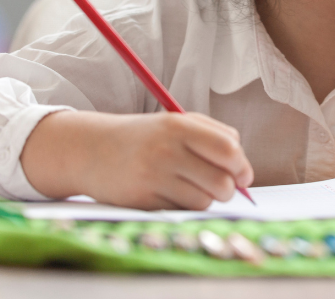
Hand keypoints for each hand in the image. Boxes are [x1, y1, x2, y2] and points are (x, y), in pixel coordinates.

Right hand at [20, 110, 253, 209]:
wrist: (90, 149)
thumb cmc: (144, 138)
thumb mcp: (175, 123)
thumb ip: (214, 136)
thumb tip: (244, 169)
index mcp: (178, 126)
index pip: (228, 149)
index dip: (242, 166)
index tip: (243, 175)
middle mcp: (165, 150)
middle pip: (221, 182)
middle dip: (229, 190)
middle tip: (222, 187)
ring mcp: (152, 176)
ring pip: (204, 201)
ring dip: (206, 199)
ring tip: (192, 187)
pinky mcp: (142, 200)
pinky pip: (181, 212)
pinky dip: (184, 207)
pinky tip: (170, 193)